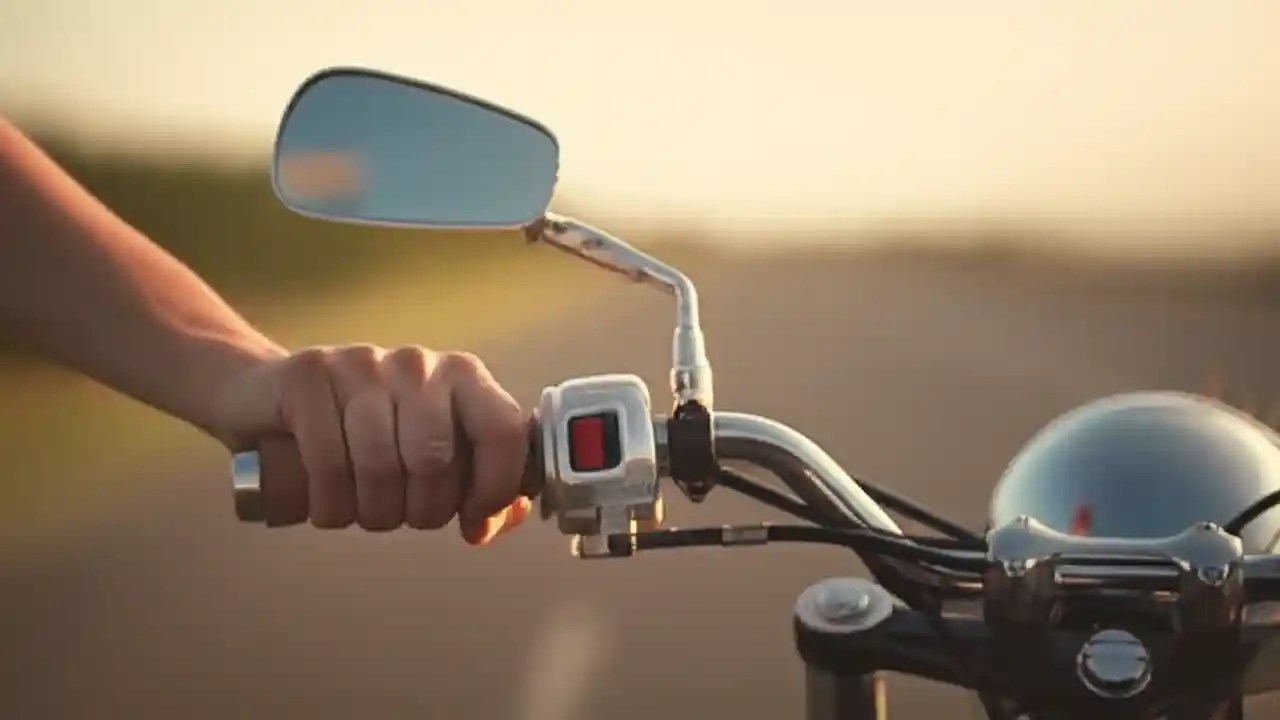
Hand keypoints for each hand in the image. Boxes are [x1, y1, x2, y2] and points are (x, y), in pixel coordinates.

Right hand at [211, 344, 531, 543]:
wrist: (268, 395)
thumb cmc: (363, 435)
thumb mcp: (428, 456)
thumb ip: (476, 487)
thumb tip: (496, 521)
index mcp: (463, 377)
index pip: (503, 431)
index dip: (495, 487)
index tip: (471, 516)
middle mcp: (417, 364)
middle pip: (435, 461)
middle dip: (421, 510)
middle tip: (402, 513)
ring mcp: (361, 364)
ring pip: (380, 466)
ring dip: (371, 512)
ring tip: (363, 509)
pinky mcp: (308, 376)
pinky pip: (329, 462)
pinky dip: (330, 504)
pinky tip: (328, 507)